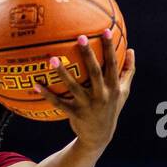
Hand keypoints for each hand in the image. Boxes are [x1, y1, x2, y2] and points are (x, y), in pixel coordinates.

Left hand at [34, 29, 135, 152]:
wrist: (99, 136)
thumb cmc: (111, 109)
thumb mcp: (123, 92)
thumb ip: (128, 71)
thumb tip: (131, 50)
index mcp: (114, 87)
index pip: (113, 64)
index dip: (110, 48)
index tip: (106, 30)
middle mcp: (101, 95)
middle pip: (95, 72)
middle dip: (89, 54)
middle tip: (80, 37)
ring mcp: (87, 105)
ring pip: (73, 87)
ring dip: (63, 73)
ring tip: (52, 59)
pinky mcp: (74, 113)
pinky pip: (58, 102)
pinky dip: (47, 94)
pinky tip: (36, 84)